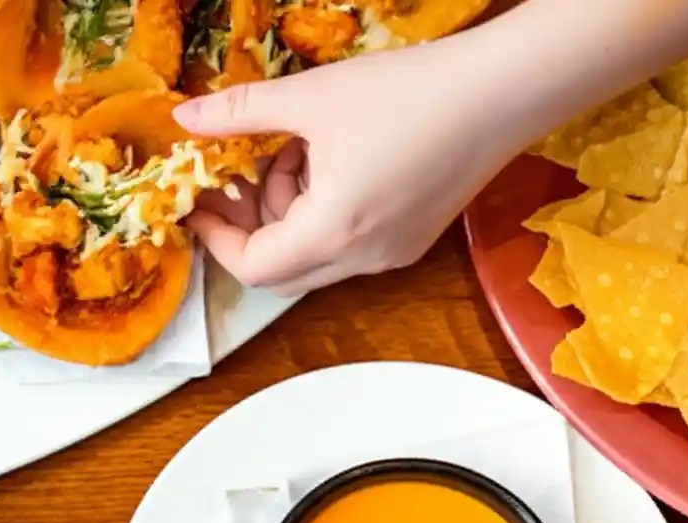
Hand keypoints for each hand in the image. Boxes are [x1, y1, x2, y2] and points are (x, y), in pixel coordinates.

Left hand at [175, 43, 524, 295]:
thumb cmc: (410, 92)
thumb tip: (184, 120)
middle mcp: (363, 259)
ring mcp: (392, 255)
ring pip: (314, 254)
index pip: (252, 267)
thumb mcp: (311, 98)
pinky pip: (347, 244)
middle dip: (252, 223)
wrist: (503, 89)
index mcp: (334, 232)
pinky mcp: (412, 240)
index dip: (217, 238)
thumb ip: (239, 113)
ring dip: (289, 209)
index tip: (200, 202)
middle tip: (242, 170)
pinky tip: (335, 158)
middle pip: (281, 269)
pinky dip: (323, 211)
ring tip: (300, 148)